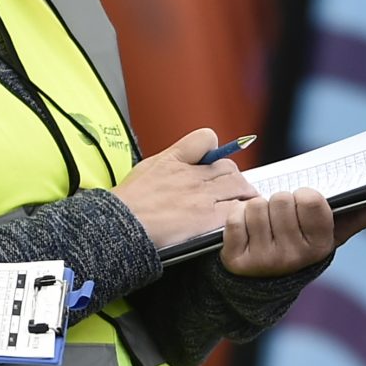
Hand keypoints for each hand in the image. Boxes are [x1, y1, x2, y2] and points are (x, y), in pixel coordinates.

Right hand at [114, 127, 257, 250]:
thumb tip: (182, 162)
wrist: (121, 225)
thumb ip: (168, 162)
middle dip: (234, 177)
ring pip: (239, 185)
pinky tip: (239, 218)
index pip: (206, 139)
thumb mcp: (143, 170)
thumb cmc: (127, 205)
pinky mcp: (208, 217)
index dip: (214, 150)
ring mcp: (202, 196)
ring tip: (243, 203)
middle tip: (235, 189)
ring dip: (244, 194)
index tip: (215, 161)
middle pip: (229, 166)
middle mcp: (192, 175)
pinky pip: (238, 208)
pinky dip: (242, 211)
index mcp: (174, 161)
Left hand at [221, 191, 365, 277]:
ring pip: (256, 206)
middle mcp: (294, 256)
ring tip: (263, 224)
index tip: (302, 203)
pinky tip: (246, 231)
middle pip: (281, 199)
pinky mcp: (236, 260)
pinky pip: (234, 219)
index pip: (311, 199)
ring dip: (257, 209)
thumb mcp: (327, 236)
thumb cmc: (299, 247)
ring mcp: (264, 259)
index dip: (303, 195)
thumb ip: (353, 219)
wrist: (262, 282)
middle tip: (280, 217)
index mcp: (320, 246)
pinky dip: (237, 217)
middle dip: (278, 202)